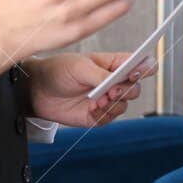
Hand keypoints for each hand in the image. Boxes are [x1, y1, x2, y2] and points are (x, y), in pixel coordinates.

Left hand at [23, 51, 156, 126]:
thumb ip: (101, 75)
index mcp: (113, 64)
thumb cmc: (58, 71)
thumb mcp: (79, 67)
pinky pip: (110, 118)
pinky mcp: (97, 115)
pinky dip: (103, 115)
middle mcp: (113, 82)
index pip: (139, 64)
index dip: (145, 68)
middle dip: (128, 90)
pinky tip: (92, 109)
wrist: (37, 90)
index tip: (137, 72)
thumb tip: (118, 82)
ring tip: (98, 101)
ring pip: (124, 105)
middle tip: (113, 91)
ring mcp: (106, 99)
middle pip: (135, 87)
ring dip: (114, 104)